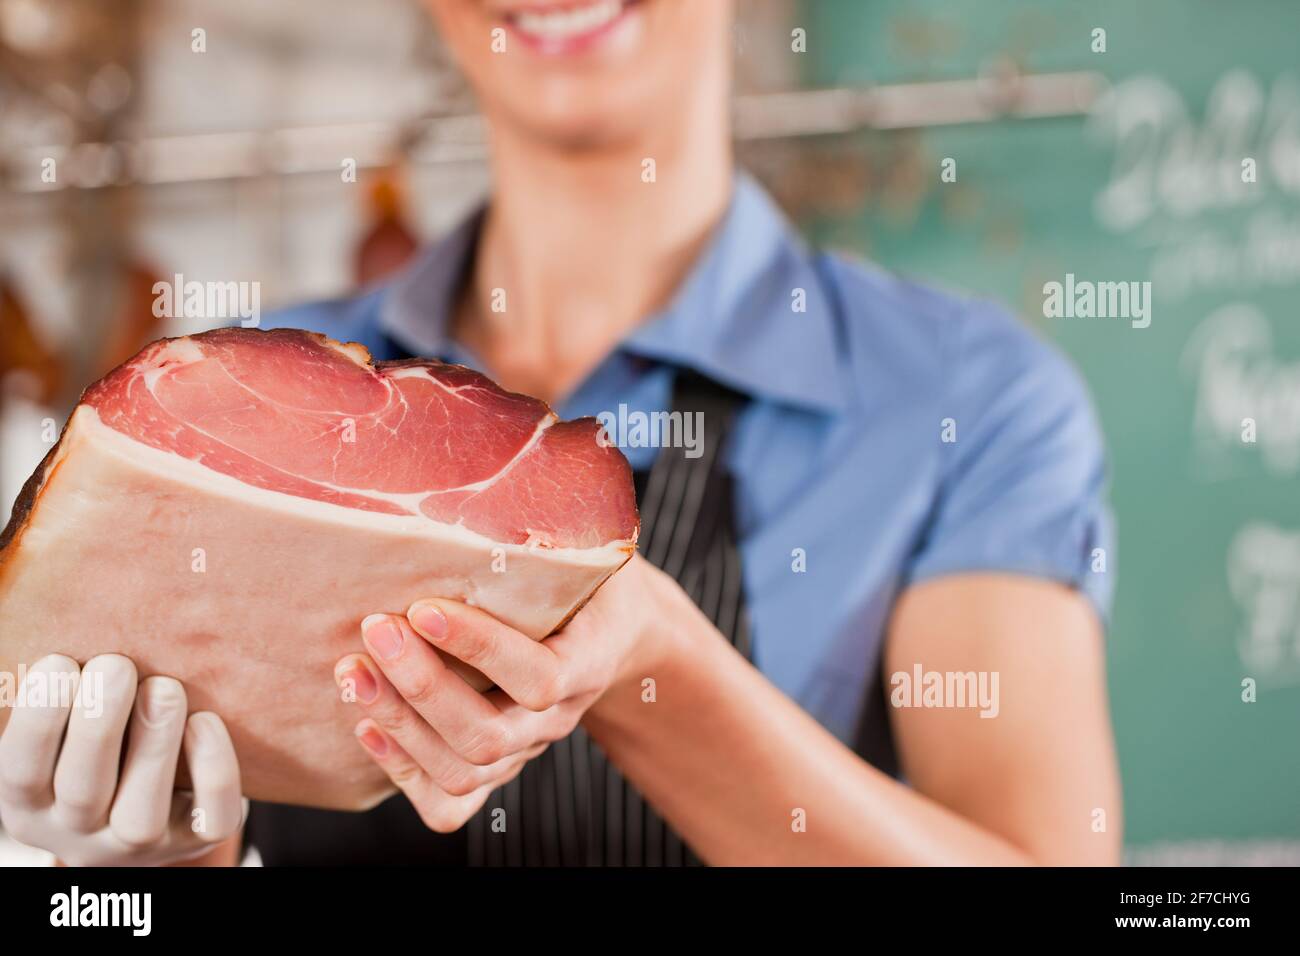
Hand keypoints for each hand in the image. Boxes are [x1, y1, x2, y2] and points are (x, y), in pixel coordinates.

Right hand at [0, 654, 244, 865]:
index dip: (37, 719)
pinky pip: (209, 817)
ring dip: (154, 744)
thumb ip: (65, 695)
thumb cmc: (100, 744)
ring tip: (165, 686)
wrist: (158, 804)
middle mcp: (80, 834)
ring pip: (142, 813)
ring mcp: (139, 844)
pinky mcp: (195, 838)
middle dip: (98, 724)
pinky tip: (206, 721)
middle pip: (82, 791)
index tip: (59, 660)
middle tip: (116, 664)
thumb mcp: (66, 728)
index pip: (21, 772)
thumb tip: (72, 614)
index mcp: (33, 803)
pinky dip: (212, 768)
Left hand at [335, 554, 677, 832]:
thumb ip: (558, 522)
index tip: (423, 607)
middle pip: (487, 734)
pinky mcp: (495, 764)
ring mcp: (525, 748)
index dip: (479, 648)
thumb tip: (530, 440)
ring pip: (461, 770)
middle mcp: (556, 717)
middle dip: (421, 685)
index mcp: (589, 660)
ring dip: (397, 723)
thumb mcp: (592, 546)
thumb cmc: (591, 577)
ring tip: (352, 671)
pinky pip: (448, 801)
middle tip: (374, 630)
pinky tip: (365, 723)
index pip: (538, 678)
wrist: (614, 630)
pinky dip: (401, 769)